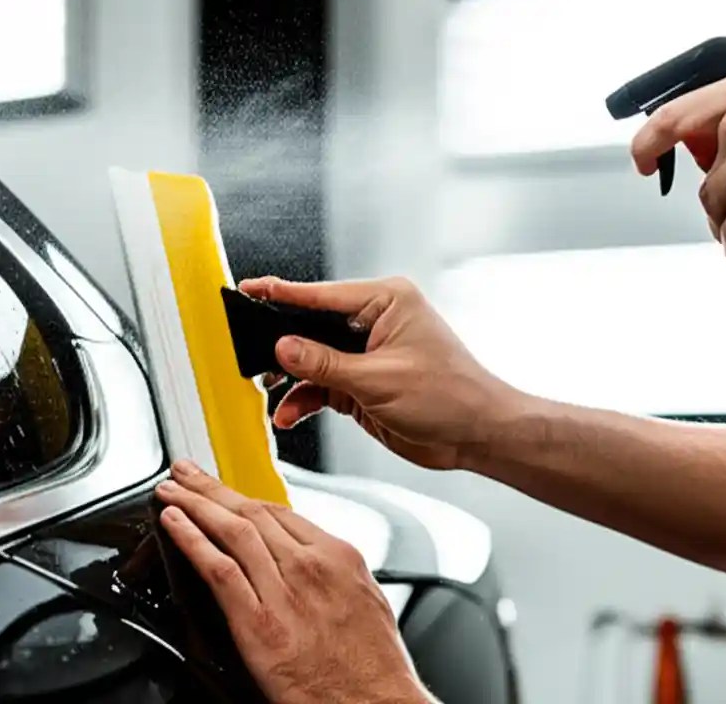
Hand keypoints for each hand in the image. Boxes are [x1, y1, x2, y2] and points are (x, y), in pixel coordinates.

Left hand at [155, 460, 432, 703]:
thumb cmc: (376, 668)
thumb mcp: (366, 601)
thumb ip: (332, 574)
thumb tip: (308, 561)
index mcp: (338, 557)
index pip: (279, 512)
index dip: (243, 497)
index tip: (223, 490)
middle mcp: (310, 566)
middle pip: (251, 511)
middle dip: (211, 488)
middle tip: (185, 472)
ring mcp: (284, 592)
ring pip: (231, 530)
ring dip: (194, 503)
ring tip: (170, 490)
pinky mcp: (259, 623)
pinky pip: (218, 569)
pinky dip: (191, 540)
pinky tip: (173, 523)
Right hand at [241, 275, 517, 470]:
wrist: (476, 435)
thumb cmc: (450, 396)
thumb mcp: (378, 380)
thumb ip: (324, 364)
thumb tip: (283, 347)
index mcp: (386, 302)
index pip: (322, 294)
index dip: (282, 294)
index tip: (249, 290)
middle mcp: (374, 322)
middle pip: (311, 326)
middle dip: (282, 346)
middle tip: (249, 355)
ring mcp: (366, 354)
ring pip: (312, 360)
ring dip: (291, 380)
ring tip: (269, 393)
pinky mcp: (362, 383)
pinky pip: (321, 386)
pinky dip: (304, 400)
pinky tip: (290, 413)